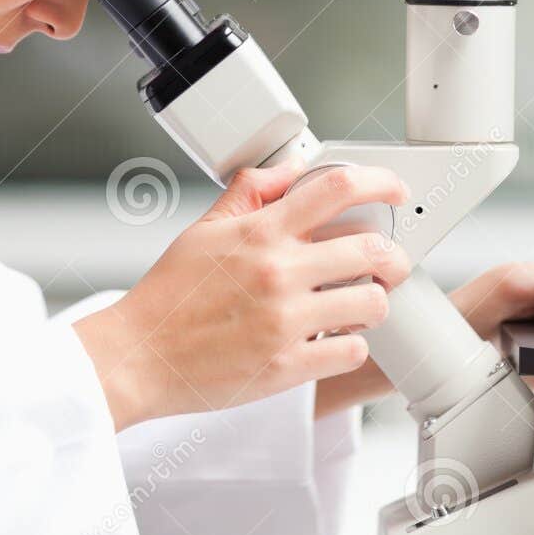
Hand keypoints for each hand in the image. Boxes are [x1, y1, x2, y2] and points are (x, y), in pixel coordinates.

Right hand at [74, 159, 411, 428]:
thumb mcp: (203, 230)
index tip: (394, 190)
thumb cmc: (169, 296)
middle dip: (393, 256)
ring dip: (375, 303)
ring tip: (360, 305)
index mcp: (260, 232)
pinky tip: (335, 340)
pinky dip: (351, 345)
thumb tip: (289, 168)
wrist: (138, 356)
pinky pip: (351, 351)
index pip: (337, 188)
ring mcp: (285, 320)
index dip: (380, 183)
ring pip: (372, 303)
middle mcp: (278, 271)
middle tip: (389, 263)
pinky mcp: (287, 365)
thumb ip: (250, 194)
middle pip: (372, 249)